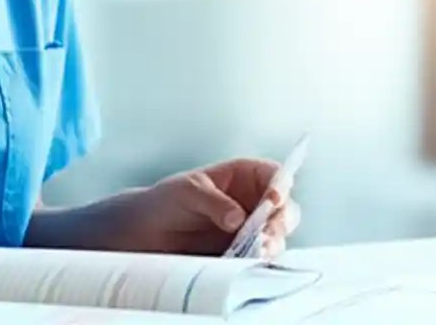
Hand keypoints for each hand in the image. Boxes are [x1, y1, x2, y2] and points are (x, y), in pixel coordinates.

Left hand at [99, 158, 301, 257]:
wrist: (149, 232)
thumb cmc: (169, 200)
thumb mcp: (188, 191)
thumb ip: (214, 202)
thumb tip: (238, 219)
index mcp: (245, 176)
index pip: (276, 175)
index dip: (281, 185)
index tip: (273, 200)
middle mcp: (255, 202)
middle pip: (286, 209)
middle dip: (282, 220)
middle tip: (267, 231)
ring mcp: (252, 229)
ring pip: (278, 236)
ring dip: (272, 243)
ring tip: (257, 249)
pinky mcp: (244, 253)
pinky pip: (261, 258)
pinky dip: (259, 260)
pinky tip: (248, 261)